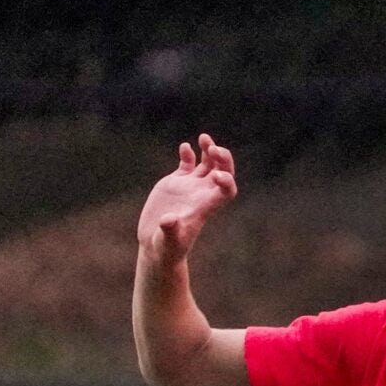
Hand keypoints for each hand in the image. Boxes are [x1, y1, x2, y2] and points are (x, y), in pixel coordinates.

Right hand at [137, 135, 238, 265]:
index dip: (227, 181)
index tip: (216, 175)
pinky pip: (188, 164)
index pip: (227, 191)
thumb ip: (170, 230)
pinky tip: (185, 147)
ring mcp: (190, 187)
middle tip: (214, 148)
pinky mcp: (176, 183)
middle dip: (223, 159)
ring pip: (207, 164)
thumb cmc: (167, 247)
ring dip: (209, 150)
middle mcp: (202, 194)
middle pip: (222, 172)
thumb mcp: (168, 241)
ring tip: (205, 138)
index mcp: (206, 207)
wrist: (157, 244)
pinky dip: (188, 154)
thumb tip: (169, 220)